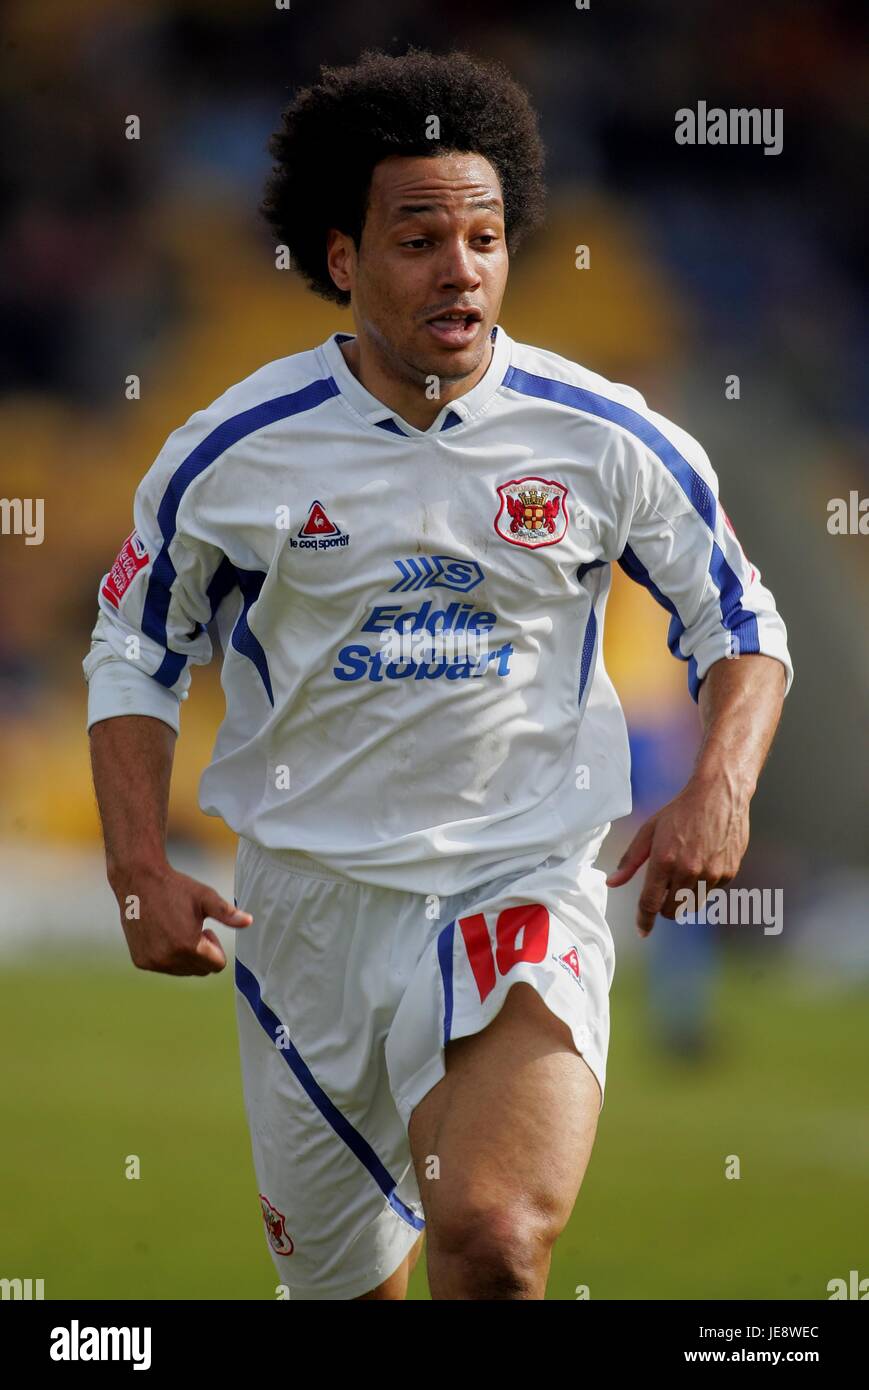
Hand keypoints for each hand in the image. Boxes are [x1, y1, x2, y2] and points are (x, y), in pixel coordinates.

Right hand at [109, 861, 252, 975]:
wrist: (138, 880)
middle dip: (202, 953)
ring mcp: (153, 962)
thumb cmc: (175, 887)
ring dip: (185, 955)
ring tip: (176, 929)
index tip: (205, 928)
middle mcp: (168, 959)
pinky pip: (165, 967)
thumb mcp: (205, 897)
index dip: (215, 946)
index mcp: (188, 946)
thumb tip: (250, 921)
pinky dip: (168, 955)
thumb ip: (227, 913)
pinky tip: (161, 933)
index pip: (217, 965)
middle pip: (201, 970)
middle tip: (190, 927)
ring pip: (183, 971)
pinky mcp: (141, 962)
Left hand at [605, 775, 749, 936]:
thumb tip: (612, 882)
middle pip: (672, 910)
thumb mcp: (648, 831)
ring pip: (692, 904)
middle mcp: (688, 871)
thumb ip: (630, 861)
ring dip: (684, 896)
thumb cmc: (680, 811)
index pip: (650, 903)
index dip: (644, 920)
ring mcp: (711, 874)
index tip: (642, 930)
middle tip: (663, 888)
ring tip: (685, 868)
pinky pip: (711, 892)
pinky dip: (703, 884)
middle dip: (664, 906)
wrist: (719, 795)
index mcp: (664, 861)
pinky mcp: (729, 873)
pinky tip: (704, 860)